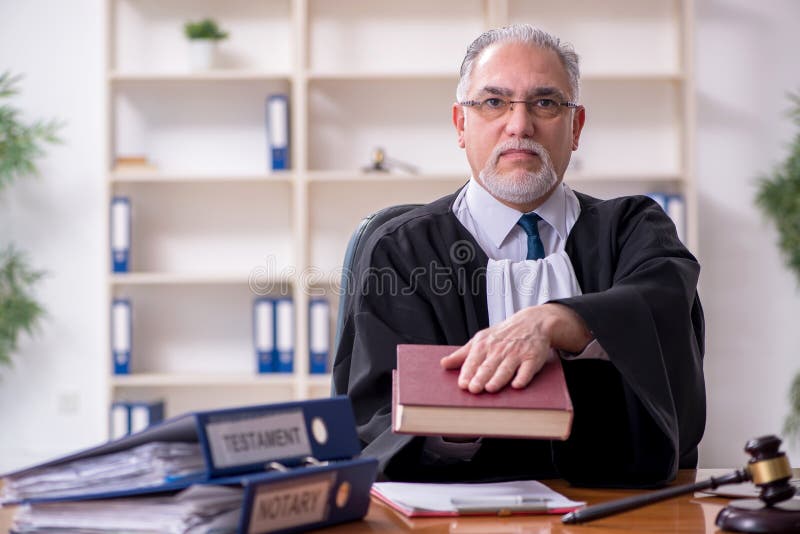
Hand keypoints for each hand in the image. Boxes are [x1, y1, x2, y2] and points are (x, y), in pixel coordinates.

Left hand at [440, 303, 591, 393]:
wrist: (532, 322)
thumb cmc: (503, 335)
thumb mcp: (480, 339)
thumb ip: (462, 354)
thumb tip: (444, 364)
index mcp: (484, 345)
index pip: (473, 361)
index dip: (467, 373)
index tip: (462, 385)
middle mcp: (500, 349)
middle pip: (488, 366)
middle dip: (480, 377)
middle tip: (473, 389)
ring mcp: (517, 353)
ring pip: (505, 368)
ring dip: (498, 378)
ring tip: (490, 388)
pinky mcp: (532, 358)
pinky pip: (527, 369)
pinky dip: (523, 377)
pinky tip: (517, 385)